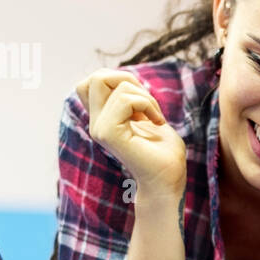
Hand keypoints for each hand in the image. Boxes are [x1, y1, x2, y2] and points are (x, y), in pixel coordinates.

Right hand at [75, 70, 186, 198]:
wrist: (168, 181)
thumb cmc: (165, 153)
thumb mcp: (147, 116)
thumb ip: (131, 97)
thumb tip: (122, 78)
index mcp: (103, 119)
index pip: (91, 82)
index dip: (117, 80)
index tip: (139, 102)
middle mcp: (96, 123)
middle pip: (96, 77)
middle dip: (127, 80)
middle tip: (146, 104)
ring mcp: (100, 128)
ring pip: (115, 86)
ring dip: (144, 97)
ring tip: (154, 118)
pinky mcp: (108, 133)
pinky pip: (126, 100)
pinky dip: (147, 105)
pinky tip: (156, 123)